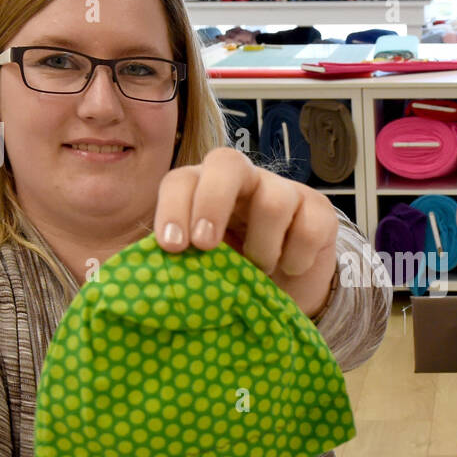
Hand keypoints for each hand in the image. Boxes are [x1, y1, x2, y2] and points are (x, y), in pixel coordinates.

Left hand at [155, 148, 337, 316]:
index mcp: (204, 190)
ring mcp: (284, 191)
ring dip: (262, 247)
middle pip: (227, 163)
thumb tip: (137, 280)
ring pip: (273, 200)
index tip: (171, 247)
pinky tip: (288, 269)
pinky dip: (295, 257)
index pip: (183, 179)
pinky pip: (309, 227)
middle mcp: (244, 181)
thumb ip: (175, 265)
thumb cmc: (235, 277)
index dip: (173, 207)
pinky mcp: (319, 210)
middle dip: (212, 202)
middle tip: (205, 245)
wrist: (288, 294)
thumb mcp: (200, 270)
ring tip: (258, 270)